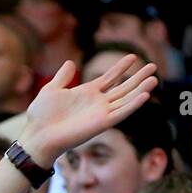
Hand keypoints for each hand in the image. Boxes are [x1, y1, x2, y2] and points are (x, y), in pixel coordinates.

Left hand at [18, 55, 156, 167]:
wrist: (37, 136)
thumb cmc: (41, 117)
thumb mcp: (51, 90)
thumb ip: (62, 77)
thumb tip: (70, 63)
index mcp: (87, 93)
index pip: (109, 77)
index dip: (121, 67)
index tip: (133, 56)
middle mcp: (97, 103)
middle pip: (123, 87)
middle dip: (138, 77)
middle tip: (154, 66)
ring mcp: (100, 113)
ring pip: (126, 99)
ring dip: (141, 89)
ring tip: (154, 78)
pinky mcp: (101, 124)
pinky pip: (121, 113)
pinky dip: (133, 105)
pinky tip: (145, 95)